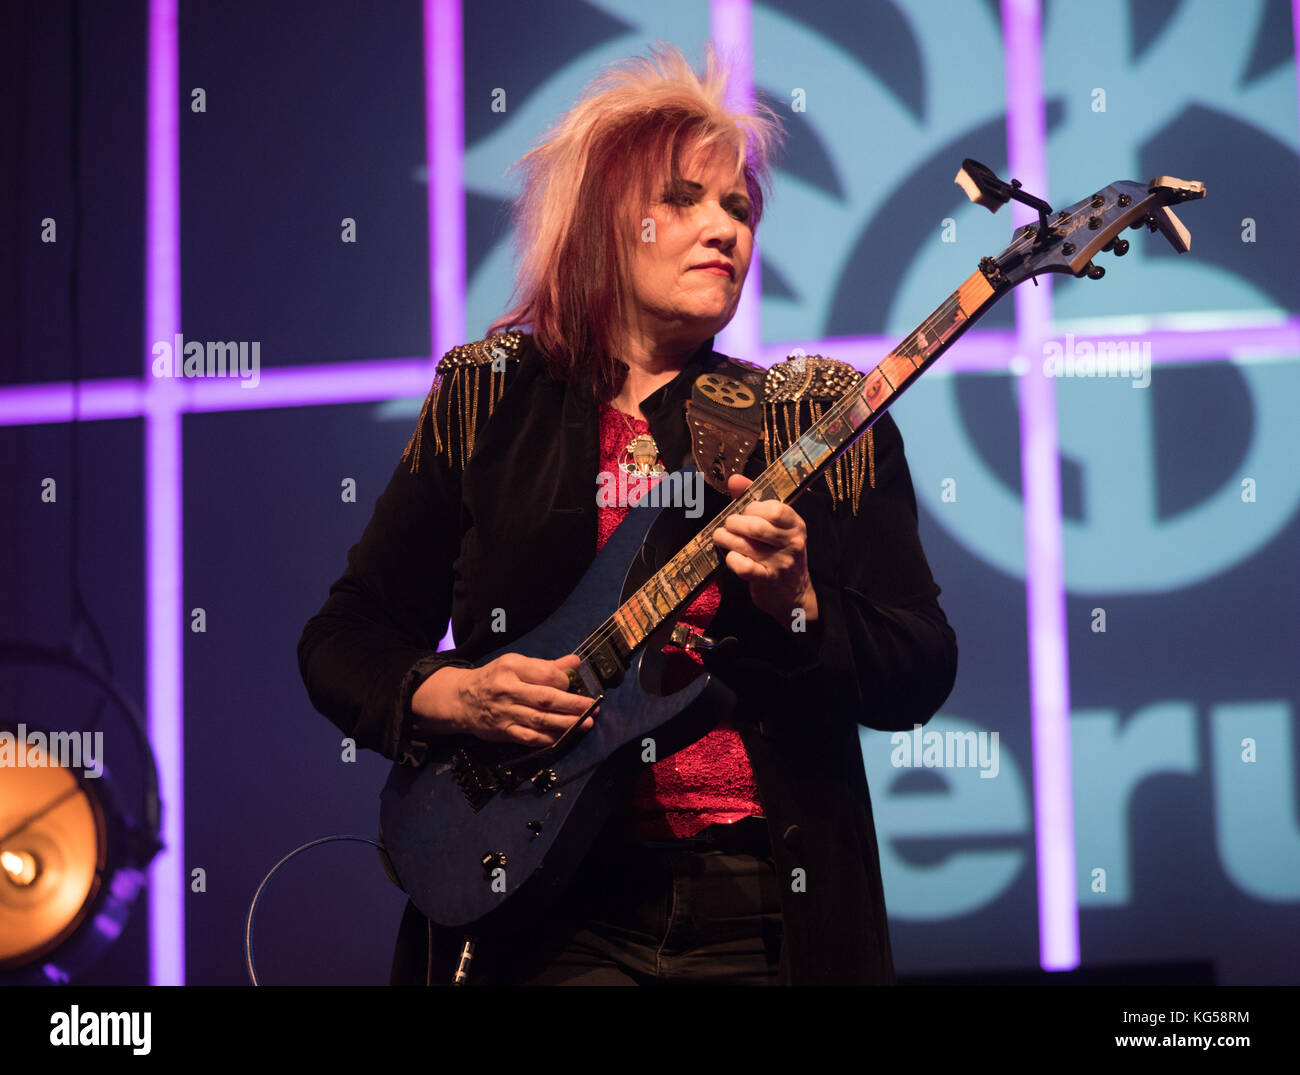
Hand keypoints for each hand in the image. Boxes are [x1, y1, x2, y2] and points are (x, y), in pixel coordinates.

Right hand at [411, 652, 596, 745]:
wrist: (461, 700)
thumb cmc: (494, 679)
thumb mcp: (515, 664)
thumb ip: (546, 666)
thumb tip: (575, 662)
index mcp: (511, 667)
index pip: (545, 674)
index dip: (564, 681)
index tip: (575, 685)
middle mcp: (507, 690)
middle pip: (545, 699)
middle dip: (573, 704)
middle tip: (593, 707)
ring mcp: (505, 713)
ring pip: (540, 720)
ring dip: (567, 724)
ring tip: (587, 723)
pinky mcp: (503, 732)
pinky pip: (530, 737)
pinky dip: (549, 738)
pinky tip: (564, 736)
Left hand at [712, 474, 818, 624]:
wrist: (794, 595)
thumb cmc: (780, 554)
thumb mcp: (777, 528)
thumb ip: (755, 500)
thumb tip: (734, 479)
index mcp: (795, 525)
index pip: (775, 509)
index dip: (754, 507)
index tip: (746, 511)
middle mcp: (791, 543)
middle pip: (756, 526)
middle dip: (734, 523)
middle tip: (728, 525)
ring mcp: (780, 563)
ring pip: (745, 544)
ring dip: (725, 538)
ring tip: (720, 537)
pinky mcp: (767, 580)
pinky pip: (743, 566)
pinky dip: (732, 559)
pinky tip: (731, 556)